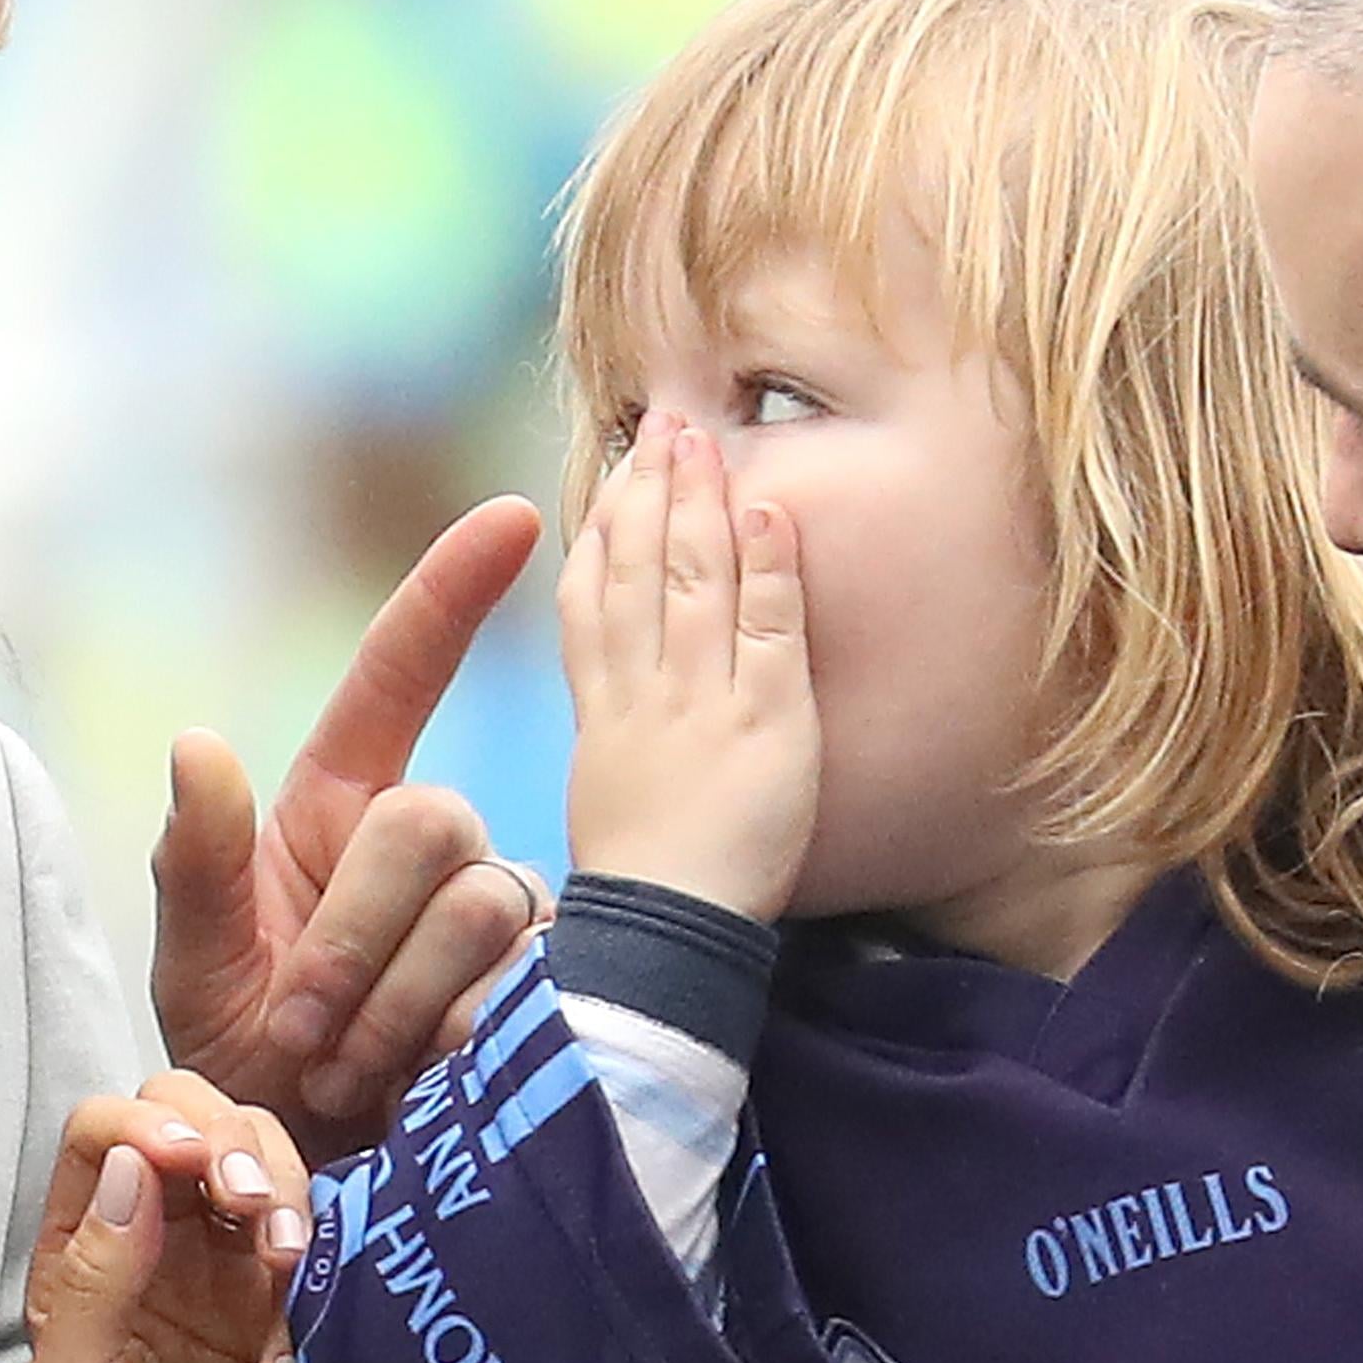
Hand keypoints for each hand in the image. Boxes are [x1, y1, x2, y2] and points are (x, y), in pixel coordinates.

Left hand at [19, 1074, 339, 1362]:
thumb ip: (92, 1282)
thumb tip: (133, 1163)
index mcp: (81, 1276)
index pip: (102, 1144)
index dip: (146, 1128)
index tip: (191, 1166)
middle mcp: (158, 1260)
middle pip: (192, 1124)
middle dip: (229, 1143)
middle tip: (251, 1207)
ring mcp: (235, 1282)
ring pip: (266, 1165)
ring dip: (284, 1194)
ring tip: (289, 1267)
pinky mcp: (303, 1312)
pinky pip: (324, 1236)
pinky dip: (323, 1261)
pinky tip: (300, 1348)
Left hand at [153, 499, 551, 1156]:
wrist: (307, 1181)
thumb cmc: (242, 1066)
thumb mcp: (197, 967)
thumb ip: (197, 862)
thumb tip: (199, 743)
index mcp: (336, 807)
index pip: (399, 677)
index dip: (451, 594)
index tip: (513, 516)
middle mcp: (427, 842)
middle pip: (428, 819)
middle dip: (355, 936)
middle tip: (304, 1032)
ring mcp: (493, 912)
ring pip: (479, 905)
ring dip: (395, 1004)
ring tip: (348, 1071)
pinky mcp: (542, 988)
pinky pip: (516, 985)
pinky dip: (443, 1046)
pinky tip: (412, 1088)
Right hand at [561, 413, 816, 917]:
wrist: (670, 938)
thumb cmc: (648, 887)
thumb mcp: (606, 791)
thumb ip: (613, 725)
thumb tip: (617, 675)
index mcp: (601, 712)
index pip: (592, 601)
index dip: (604, 531)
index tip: (616, 475)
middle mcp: (645, 693)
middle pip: (642, 570)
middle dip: (651, 491)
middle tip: (665, 423)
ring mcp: (704, 702)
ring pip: (695, 580)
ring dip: (701, 503)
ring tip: (706, 440)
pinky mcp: (767, 721)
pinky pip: (767, 628)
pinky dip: (768, 567)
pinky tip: (770, 513)